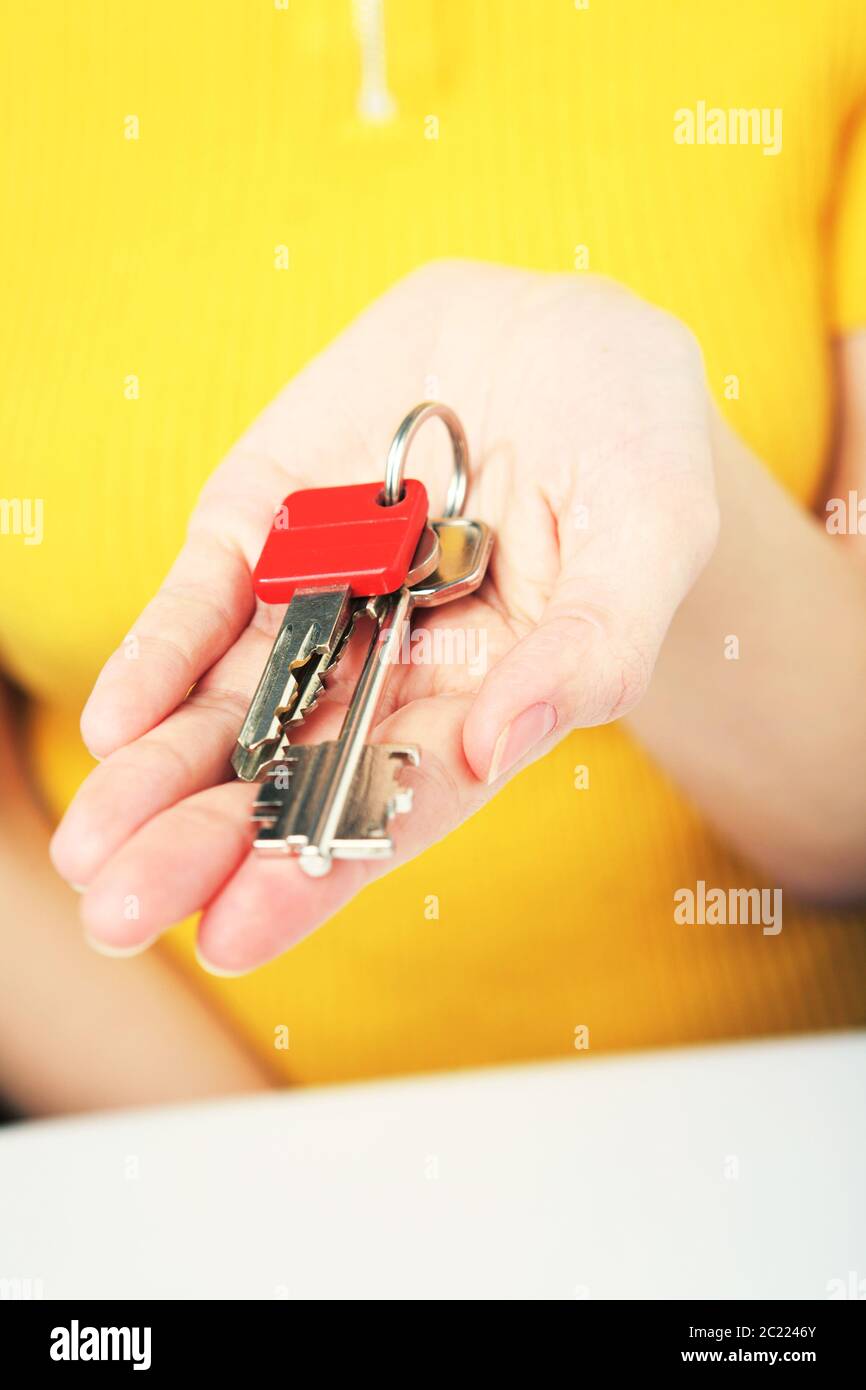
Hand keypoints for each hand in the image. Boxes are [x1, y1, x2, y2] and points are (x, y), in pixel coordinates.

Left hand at [51, 261, 718, 972]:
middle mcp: (390, 670)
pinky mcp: (267, 526)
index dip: (319, 871)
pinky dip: (159, 656)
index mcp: (485, 701)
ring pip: (229, 704)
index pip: (396, 804)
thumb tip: (494, 746)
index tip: (239, 933)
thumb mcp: (647, 539)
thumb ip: (587, 648)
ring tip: (91, 848)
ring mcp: (320, 601)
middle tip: (125, 913)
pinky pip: (205, 600)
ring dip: (159, 776)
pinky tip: (114, 723)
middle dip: (207, 845)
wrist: (559, 329)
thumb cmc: (634, 443)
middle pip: (292, 774)